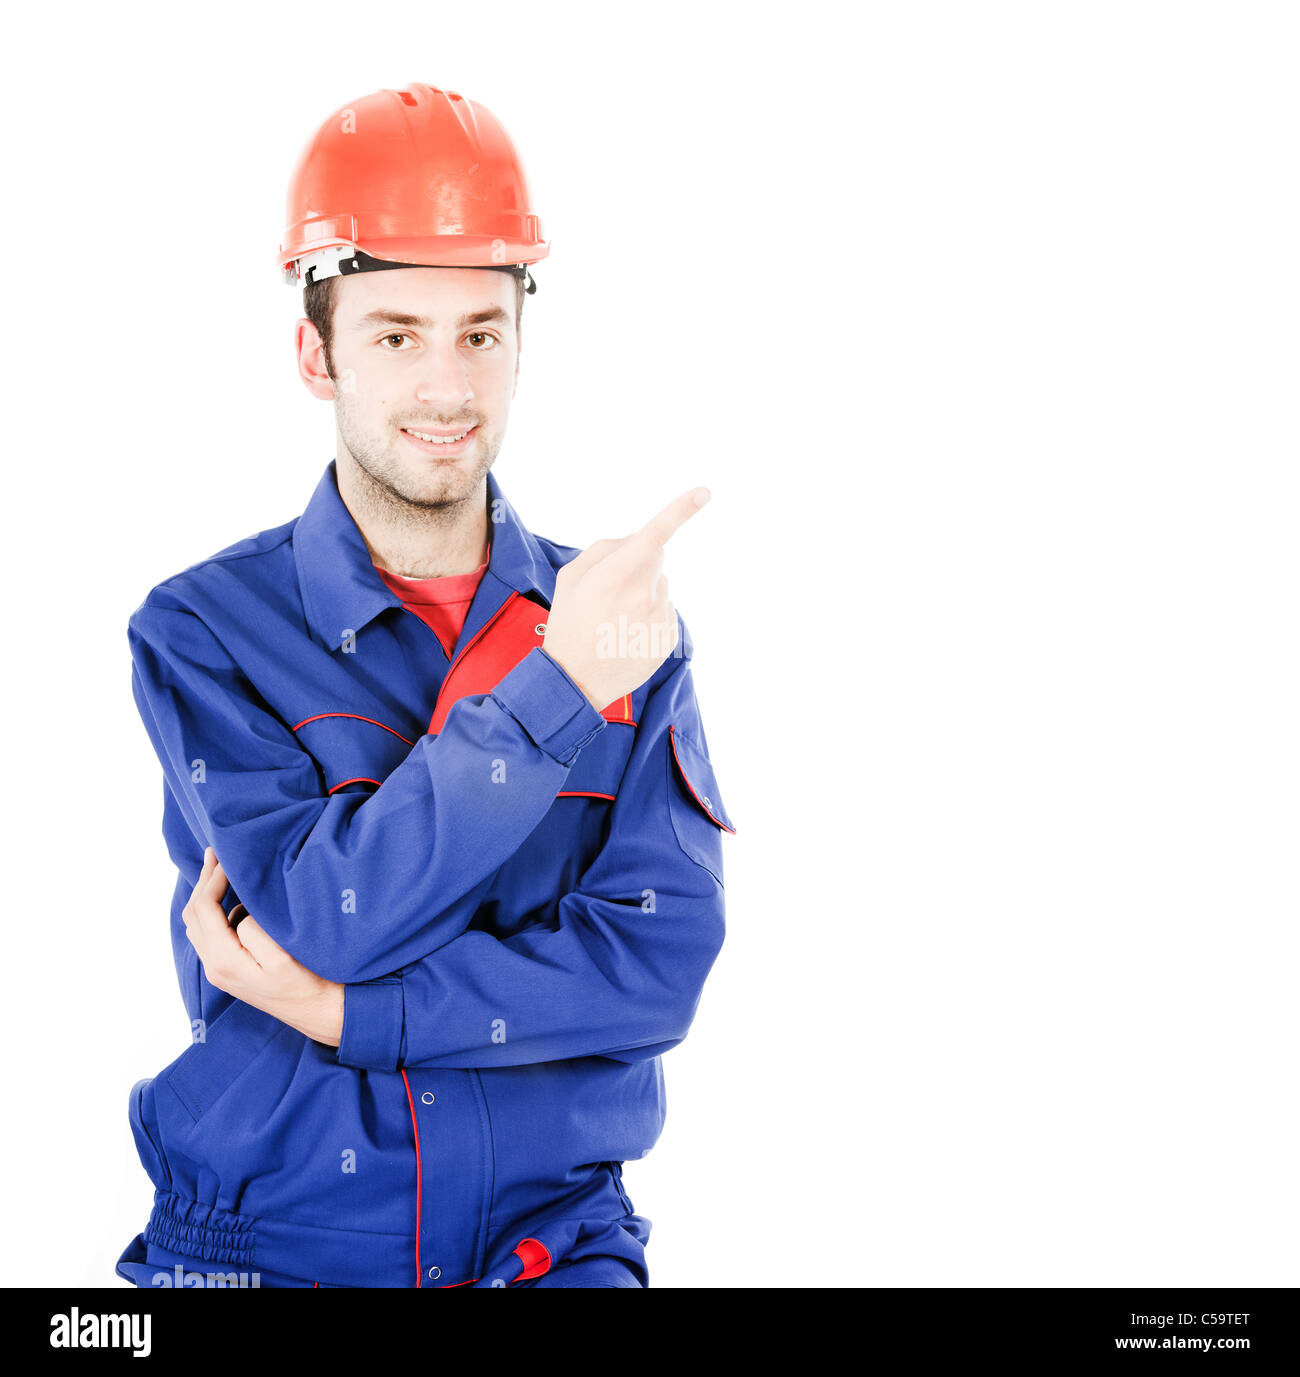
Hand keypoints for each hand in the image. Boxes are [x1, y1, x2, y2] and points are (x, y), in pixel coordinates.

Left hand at [183, 847, 344, 1046]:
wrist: (320, 1012)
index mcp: (224, 961)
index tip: (229, 857)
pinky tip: (233, 898)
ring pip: (198, 925)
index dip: (213, 879)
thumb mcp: (283, 956)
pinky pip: (210, 934)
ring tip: (220, 870)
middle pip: (193, 915)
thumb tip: (239, 914)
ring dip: (206, 895)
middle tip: (217, 854)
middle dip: (204, 881)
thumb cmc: (309, 982)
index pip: (204, 909)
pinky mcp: (230, 970)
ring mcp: (220, 970)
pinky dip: (214, 910)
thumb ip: (254, 932)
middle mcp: (215, 967)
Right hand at [542, 487, 709, 709]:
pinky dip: (650, 617)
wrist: (575, 681)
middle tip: (609, 592)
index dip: (680, 510)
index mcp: (617, 576)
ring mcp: (659, 619)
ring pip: (661, 587)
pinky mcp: (669, 638)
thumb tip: (636, 541)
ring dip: (643, 594)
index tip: (705, 492)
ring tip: (615, 620)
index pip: (654, 535)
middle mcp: (644, 595)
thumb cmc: (569, 624)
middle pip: (656, 559)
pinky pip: (666, 611)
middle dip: (638, 564)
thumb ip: (604, 549)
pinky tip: (627, 634)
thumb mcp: (570, 578)